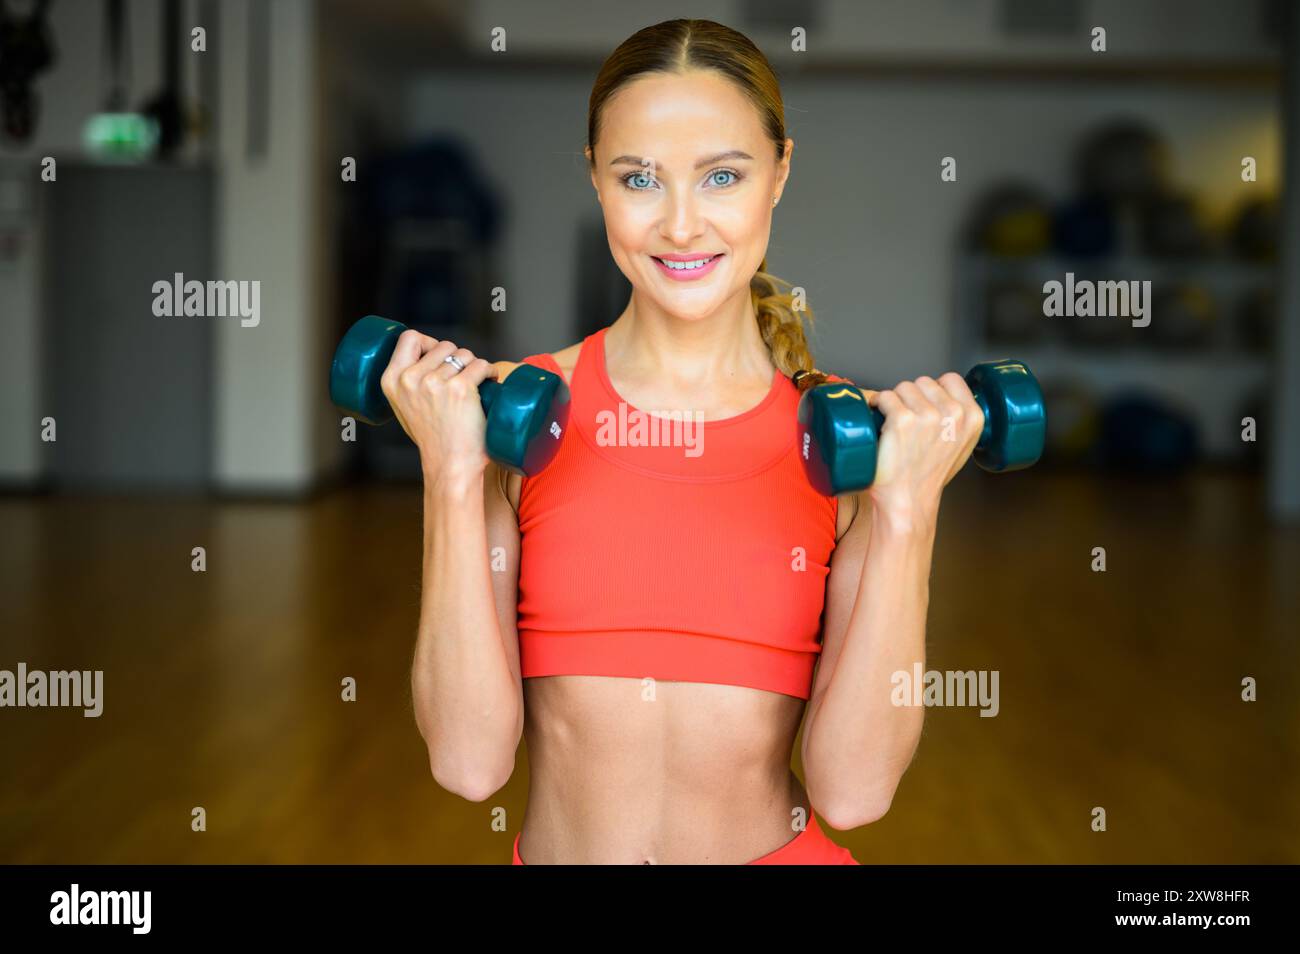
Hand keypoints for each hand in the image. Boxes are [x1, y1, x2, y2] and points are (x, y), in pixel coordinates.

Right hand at [378, 329, 498, 483]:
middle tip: (463, 380)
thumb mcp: (404, 408)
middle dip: (457, 358)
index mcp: (391, 381)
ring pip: (464, 354)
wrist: (449, 466)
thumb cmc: (433, 440)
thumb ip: (408, 385)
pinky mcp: (460, 389)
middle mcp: (410, 379)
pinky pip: (481, 365)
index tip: (440, 356)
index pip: (409, 338)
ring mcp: (435, 383)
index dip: (428, 342)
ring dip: (474, 366)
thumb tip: (425, 358)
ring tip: (476, 386)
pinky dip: (490, 372)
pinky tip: (490, 382)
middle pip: (443, 345)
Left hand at [865, 373, 983, 521]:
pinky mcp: (902, 419)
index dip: (933, 390)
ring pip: (903, 387)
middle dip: (912, 397)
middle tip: (907, 423)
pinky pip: (884, 397)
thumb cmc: (928, 477)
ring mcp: (928, 415)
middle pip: (924, 381)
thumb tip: (946, 398)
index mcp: (973, 417)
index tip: (924, 404)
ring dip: (894, 402)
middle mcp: (954, 413)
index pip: (952, 379)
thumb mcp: (961, 445)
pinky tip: (879, 422)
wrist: (908, 500)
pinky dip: (877, 406)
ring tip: (895, 426)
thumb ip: (960, 420)